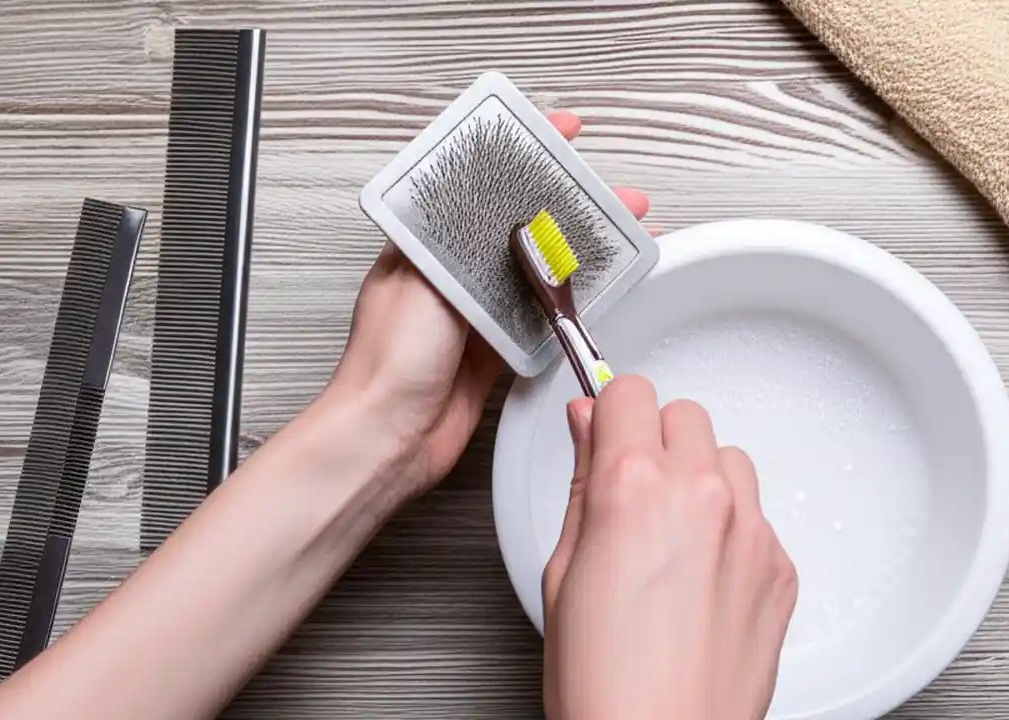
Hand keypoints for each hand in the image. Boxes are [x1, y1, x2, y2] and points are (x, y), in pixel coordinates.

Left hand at [315, 110, 650, 497]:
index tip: (560, 134)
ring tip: (621, 240)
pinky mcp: (493, 352)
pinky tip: (596, 294)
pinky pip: (539, 320)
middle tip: (612, 197)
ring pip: (536, 273)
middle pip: (519, 227)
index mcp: (424, 246)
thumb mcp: (426, 277)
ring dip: (577, 256)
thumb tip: (505, 205)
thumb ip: (466, 242)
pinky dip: (569, 305)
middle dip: (567, 206)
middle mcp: (451, 276)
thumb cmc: (387, 361)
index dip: (520, 155)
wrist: (388, 435)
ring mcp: (473, 314)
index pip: (477, 183)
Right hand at [542, 376, 797, 719]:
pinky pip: (757, 515)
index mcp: (634, 487)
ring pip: (728, 458)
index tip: (604, 434)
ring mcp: (751, 531)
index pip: (628, 391)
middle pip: (684, 414)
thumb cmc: (603, 681)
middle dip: (655, 440)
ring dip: (699, 478)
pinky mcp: (781, 567)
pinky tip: (701, 578)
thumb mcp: (562, 569)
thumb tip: (587, 424)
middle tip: (632, 492)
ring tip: (670, 537)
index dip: (609, 413)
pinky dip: (731, 529)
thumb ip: (582, 480)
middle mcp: (701, 496)